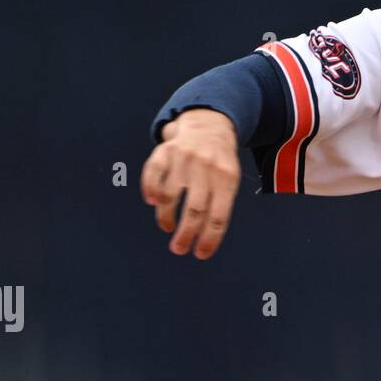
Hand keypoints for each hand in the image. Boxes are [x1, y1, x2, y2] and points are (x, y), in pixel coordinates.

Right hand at [140, 109, 240, 259]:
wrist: (209, 126)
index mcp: (227, 177)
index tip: (200, 254)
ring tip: (168, 227)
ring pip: (170, 195)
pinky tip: (153, 203)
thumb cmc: (219, 164)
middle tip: (179, 249)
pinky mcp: (165, 151)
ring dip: (166, 217)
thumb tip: (203, 240)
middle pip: (195, 208)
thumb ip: (219, 205)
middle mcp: (206, 167)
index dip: (209, 237)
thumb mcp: (229, 180)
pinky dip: (150, 190)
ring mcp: (185, 158)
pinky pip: (153, 174)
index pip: (219, 214)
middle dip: (186, 234)